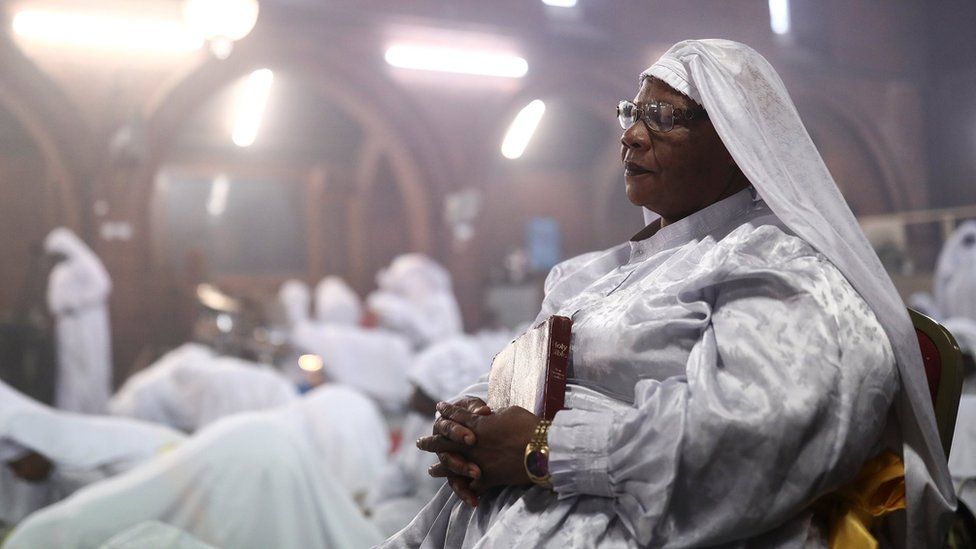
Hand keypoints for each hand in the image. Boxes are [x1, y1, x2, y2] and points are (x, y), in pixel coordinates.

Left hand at [419, 403, 539, 502]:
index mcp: (478, 424)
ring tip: (430, 470)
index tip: (439, 407)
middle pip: (446, 441)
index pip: (458, 416)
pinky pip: (472, 484)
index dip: (448, 411)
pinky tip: (460, 489)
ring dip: (441, 467)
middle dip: (432, 442)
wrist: (540, 450)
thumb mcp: (509, 413)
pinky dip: (466, 487)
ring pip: (453, 465)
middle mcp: (473, 443)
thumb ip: (495, 417)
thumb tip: (489, 418)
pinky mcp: (488, 478)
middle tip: (419, 443)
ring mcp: (478, 461)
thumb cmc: (528, 426)